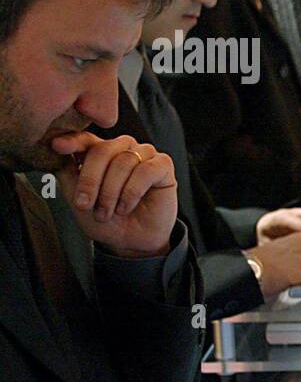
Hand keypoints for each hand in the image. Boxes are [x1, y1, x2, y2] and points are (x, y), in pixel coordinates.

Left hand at [51, 132, 176, 257]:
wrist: (132, 242)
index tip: (58, 147)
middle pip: (103, 150)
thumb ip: (68, 174)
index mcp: (100, 153)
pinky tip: (126, 206)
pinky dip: (132, 192)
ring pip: (124, 161)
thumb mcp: (78, 199)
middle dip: (91, 180)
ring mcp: (144, 155)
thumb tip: (56, 152)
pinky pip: (145, 171)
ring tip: (109, 212)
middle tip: (86, 205)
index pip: (86, 139)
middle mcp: (122, 149)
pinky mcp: (163, 165)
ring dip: (112, 192)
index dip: (73, 141)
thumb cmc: (107, 220)